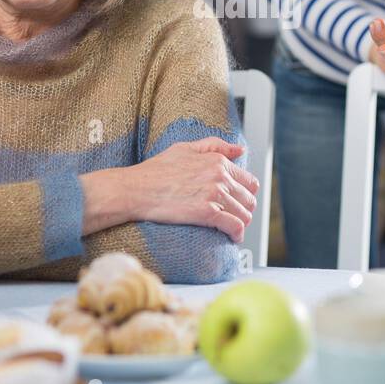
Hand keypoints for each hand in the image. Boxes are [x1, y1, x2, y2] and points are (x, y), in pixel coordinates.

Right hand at [108, 138, 259, 242]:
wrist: (135, 189)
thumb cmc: (155, 170)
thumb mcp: (186, 148)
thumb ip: (215, 146)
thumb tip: (240, 150)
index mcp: (217, 161)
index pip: (249, 181)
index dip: (246, 194)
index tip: (238, 202)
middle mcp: (220, 176)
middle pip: (249, 200)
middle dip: (244, 210)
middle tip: (234, 218)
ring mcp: (214, 194)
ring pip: (244, 214)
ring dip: (241, 224)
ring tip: (231, 229)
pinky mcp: (206, 213)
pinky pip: (234, 226)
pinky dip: (237, 234)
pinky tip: (232, 237)